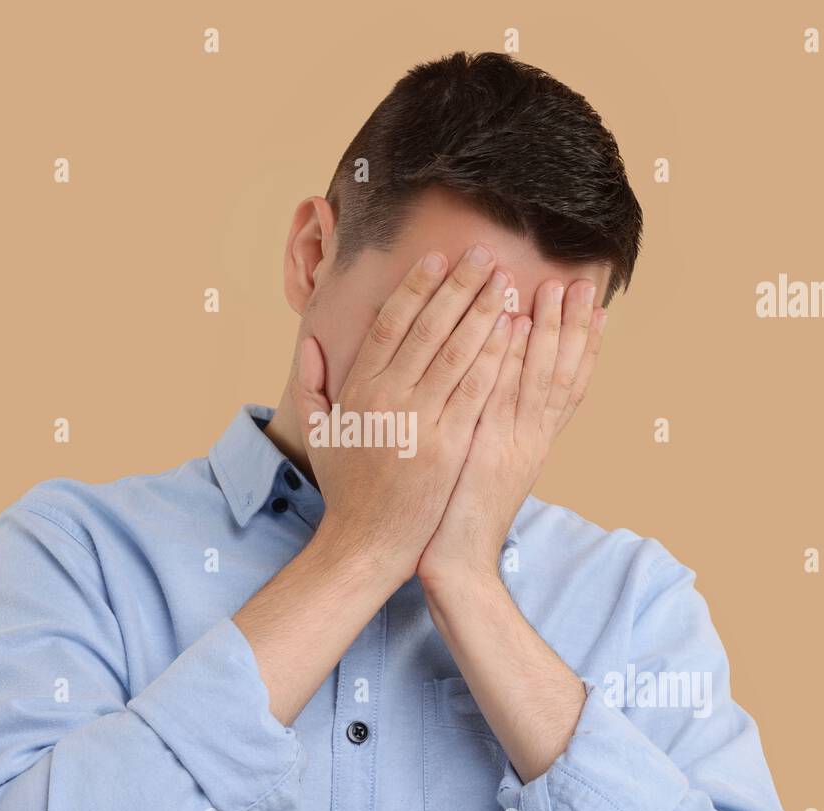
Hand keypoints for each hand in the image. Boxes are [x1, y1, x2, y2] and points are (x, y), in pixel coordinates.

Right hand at [293, 243, 512, 585]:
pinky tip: (513, 330)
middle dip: (460, 286)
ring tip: (506, 281)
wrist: (367, 542)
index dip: (416, 286)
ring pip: (457, 351)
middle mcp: (388, 397)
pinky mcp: (449, 445)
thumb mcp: (321, 432)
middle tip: (485, 254)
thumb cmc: (347, 488)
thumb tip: (310, 342)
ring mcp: (420, 420)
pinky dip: (496, 356)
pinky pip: (476, 390)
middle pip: (429, 326)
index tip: (438, 258)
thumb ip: (312, 384)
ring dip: (484, 311)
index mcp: (359, 388)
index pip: (390, 323)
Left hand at [417, 276, 606, 589]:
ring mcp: (511, 445)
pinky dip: (509, 362)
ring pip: (537, 379)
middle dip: (572, 327)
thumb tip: (497, 402)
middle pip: (561, 374)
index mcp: (533, 444)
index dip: (584, 347)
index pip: (567, 386)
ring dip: (547, 332)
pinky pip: (500, 397)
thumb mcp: (489, 472)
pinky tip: (512, 327)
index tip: (595, 309)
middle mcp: (531, 440)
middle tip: (581, 283)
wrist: (457, 566)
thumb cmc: (461, 520)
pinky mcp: (486, 451)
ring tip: (552, 290)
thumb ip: (498, 435)